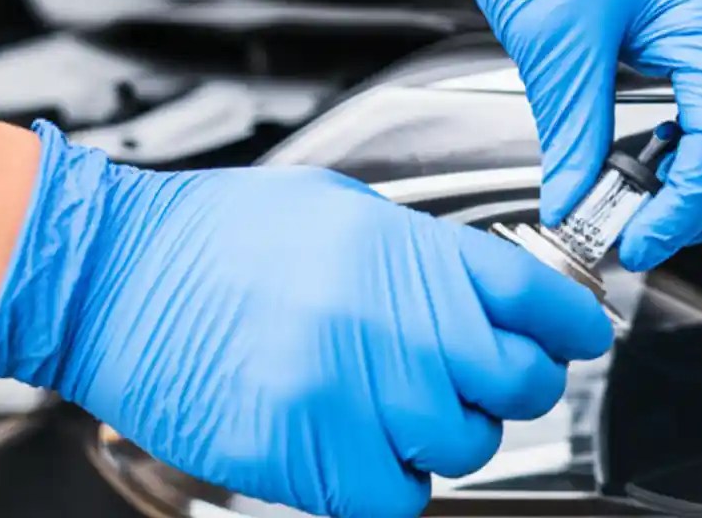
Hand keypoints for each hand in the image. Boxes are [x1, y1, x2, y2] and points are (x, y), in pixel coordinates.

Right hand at [0, 122, 611, 517]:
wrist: (117, 278)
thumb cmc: (224, 237)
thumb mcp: (346, 212)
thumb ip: (428, 257)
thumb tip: (493, 298)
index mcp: (413, 254)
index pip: (539, 299)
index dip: (576, 323)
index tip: (583, 336)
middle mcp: (398, 326)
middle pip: (521, 383)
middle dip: (519, 386)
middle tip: (486, 379)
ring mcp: (357, 398)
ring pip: (467, 448)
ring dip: (452, 435)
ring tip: (404, 406)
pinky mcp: (310, 459)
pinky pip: (400, 497)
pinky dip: (397, 481)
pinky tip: (366, 445)